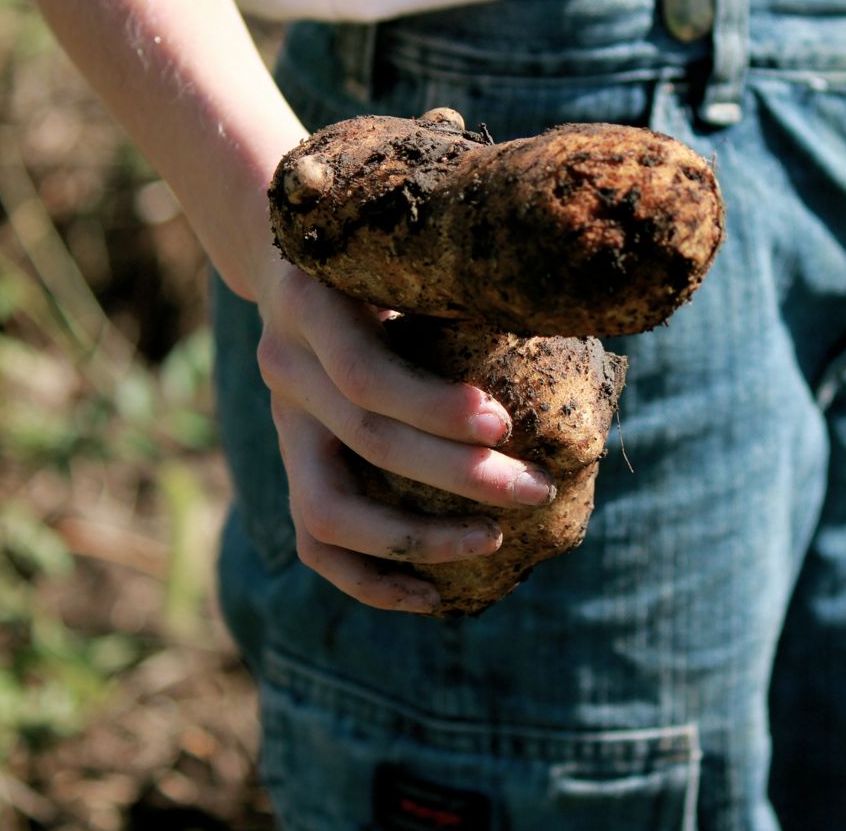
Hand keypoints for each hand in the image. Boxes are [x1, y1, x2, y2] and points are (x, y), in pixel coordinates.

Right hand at [251, 257, 555, 612]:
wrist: (299, 258)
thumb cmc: (383, 251)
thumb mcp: (405, 248)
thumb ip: (453, 279)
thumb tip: (562, 306)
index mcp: (310, 303)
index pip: (364, 376)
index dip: (433, 408)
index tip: (504, 425)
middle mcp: (285, 365)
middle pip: (366, 441)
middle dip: (458, 475)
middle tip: (536, 489)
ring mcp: (283, 421)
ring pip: (327, 511)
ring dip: (415, 538)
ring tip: (493, 540)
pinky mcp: (292, 463)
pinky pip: (315, 542)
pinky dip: (371, 579)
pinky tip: (433, 596)